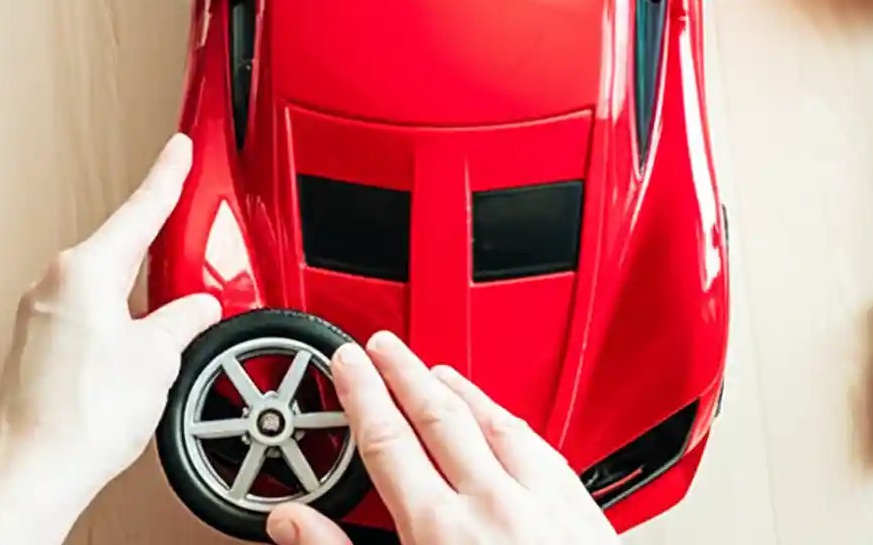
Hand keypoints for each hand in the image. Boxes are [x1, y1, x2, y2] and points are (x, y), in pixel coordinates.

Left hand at [0, 133, 220, 544]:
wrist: (36, 472)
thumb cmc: (82, 418)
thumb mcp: (159, 356)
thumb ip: (185, 319)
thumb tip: (197, 308)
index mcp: (86, 270)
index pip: (139, 209)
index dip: (166, 176)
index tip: (178, 150)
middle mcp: (54, 284)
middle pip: (120, 247)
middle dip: (159, 245)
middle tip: (192, 233)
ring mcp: (40, 315)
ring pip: (104, 285)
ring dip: (139, 292)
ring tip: (173, 311)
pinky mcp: (36, 346)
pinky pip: (87, 314)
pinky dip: (117, 319)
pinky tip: (137, 346)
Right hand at [265, 332, 620, 544]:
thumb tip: (292, 525)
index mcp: (439, 529)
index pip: (387, 437)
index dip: (359, 392)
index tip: (344, 363)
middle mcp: (492, 504)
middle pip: (437, 413)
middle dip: (402, 371)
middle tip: (378, 346)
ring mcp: (541, 502)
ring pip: (491, 420)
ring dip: (456, 386)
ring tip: (430, 367)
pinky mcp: (580, 509)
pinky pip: (537, 444)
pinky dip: (507, 417)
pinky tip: (501, 413)